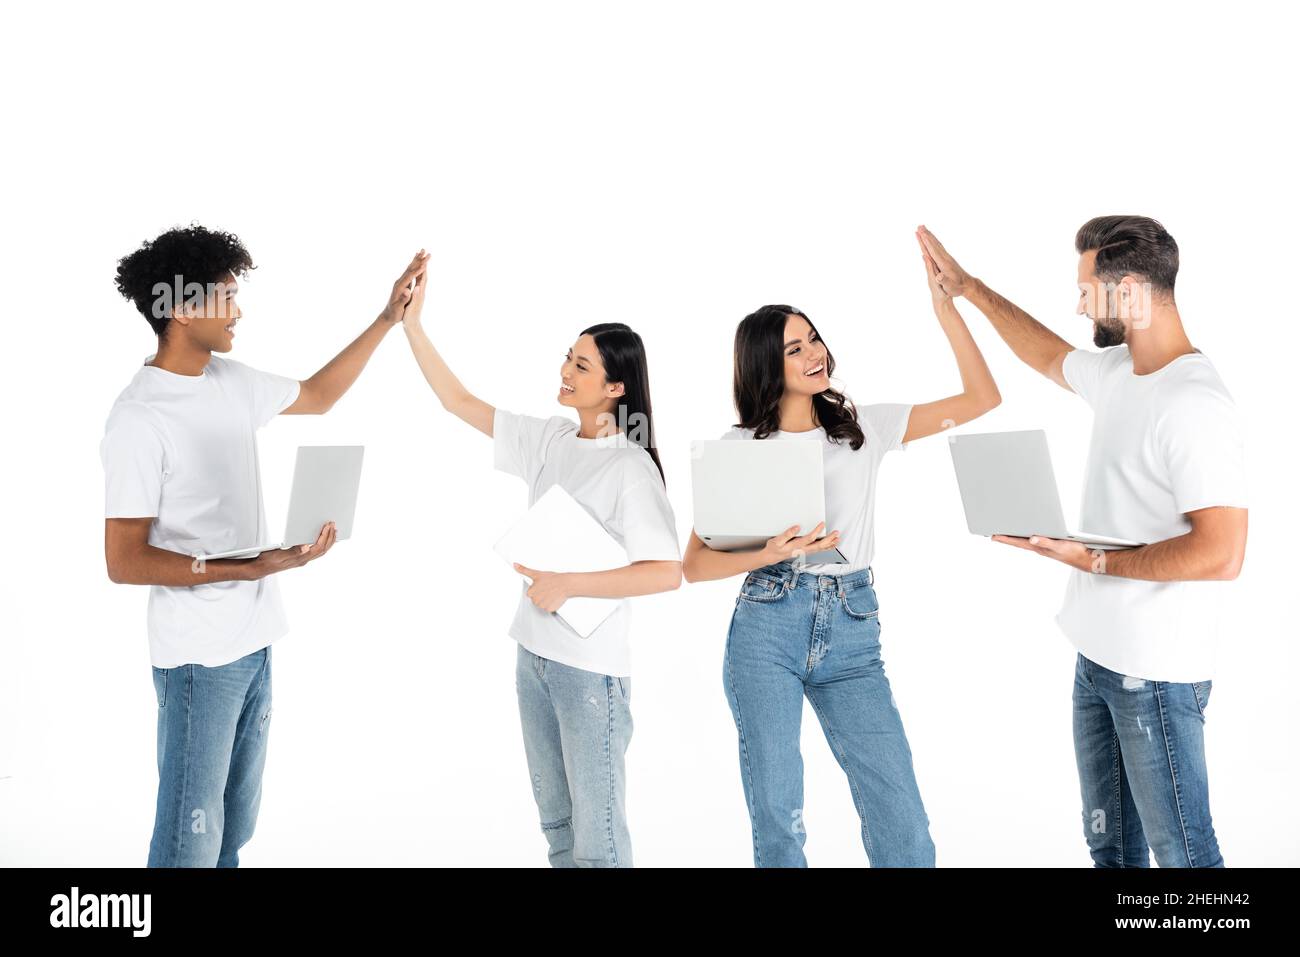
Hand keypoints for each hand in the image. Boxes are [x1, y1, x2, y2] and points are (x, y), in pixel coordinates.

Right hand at [249, 522, 337, 577]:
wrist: (262, 568)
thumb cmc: (268, 560)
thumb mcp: (278, 554)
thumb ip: (293, 551)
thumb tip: (306, 547)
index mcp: (301, 558)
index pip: (318, 547)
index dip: (325, 536)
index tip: (328, 526)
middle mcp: (304, 560)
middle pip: (323, 549)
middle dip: (330, 537)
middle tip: (333, 525)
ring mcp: (303, 559)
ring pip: (321, 551)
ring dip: (328, 540)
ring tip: (333, 531)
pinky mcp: (300, 558)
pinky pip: (316, 551)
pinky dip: (322, 544)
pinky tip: (323, 539)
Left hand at [380, 250, 429, 324]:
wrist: (388, 315)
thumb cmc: (394, 313)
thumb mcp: (398, 308)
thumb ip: (403, 299)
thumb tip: (407, 291)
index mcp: (399, 287)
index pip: (410, 276)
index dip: (418, 270)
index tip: (425, 263)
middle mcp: (399, 282)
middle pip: (410, 268)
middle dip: (418, 260)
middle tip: (425, 251)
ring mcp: (401, 282)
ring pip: (410, 268)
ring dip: (416, 260)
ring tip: (422, 252)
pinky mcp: (403, 284)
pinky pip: (410, 272)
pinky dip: (415, 266)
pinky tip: (417, 263)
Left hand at [513, 563, 571, 612]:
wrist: (565, 584)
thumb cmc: (552, 579)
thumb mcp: (536, 573)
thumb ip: (524, 570)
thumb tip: (515, 565)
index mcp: (530, 592)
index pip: (531, 593)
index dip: (537, 589)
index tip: (542, 586)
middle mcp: (535, 600)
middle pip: (536, 600)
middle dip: (541, 595)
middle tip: (548, 589)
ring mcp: (542, 605)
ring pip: (542, 605)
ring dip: (546, 600)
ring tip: (552, 593)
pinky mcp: (549, 609)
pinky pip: (548, 609)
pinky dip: (552, 604)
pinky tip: (555, 598)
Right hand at [761, 523, 841, 565]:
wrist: (772, 557)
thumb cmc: (774, 548)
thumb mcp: (777, 540)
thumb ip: (787, 534)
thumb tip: (797, 527)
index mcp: (795, 546)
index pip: (809, 539)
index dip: (817, 531)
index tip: (822, 523)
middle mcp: (802, 550)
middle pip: (818, 546)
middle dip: (829, 539)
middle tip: (836, 533)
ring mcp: (804, 552)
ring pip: (820, 549)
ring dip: (830, 544)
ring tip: (837, 538)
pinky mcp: (805, 552)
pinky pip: (818, 550)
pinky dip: (826, 548)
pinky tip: (831, 545)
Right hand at [916, 225, 973, 298]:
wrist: (967, 285)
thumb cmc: (957, 288)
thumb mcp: (950, 287)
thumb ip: (944, 281)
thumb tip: (938, 276)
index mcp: (944, 264)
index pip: (933, 250)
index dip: (927, 242)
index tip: (921, 233)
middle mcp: (945, 258)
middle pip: (934, 244)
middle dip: (926, 235)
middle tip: (920, 226)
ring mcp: (947, 257)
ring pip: (937, 244)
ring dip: (930, 236)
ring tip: (924, 229)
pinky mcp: (947, 259)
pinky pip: (938, 247)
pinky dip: (933, 241)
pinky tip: (931, 239)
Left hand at [991, 534, 1108, 573]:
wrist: (1086, 558)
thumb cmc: (1073, 552)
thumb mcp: (1059, 546)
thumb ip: (1045, 542)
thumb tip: (1031, 539)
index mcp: (1038, 547)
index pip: (1018, 542)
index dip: (1005, 539)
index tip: (993, 536)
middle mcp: (1038, 547)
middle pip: (1018, 541)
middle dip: (1006, 537)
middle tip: (994, 533)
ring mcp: (1043, 546)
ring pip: (1025, 540)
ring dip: (1015, 536)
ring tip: (1004, 532)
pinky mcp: (1050, 544)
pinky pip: (1034, 539)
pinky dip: (1026, 535)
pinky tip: (1025, 533)